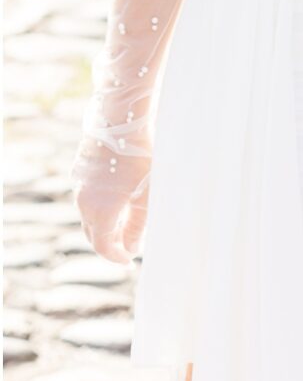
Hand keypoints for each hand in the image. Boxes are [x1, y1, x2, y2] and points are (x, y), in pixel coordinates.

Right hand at [70, 132, 148, 264]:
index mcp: (100, 211)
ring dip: (104, 224)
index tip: (129, 261)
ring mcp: (79, 185)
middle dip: (109, 244)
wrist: (120, 120)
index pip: (104, 246)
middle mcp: (83, 201)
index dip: (117, 257)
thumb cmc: (139, 156)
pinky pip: (87, 197)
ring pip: (88, 215)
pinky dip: (99, 207)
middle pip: (93, 234)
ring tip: (125, 223)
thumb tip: (132, 247)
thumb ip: (138, 225)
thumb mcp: (146, 194)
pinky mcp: (80, 170)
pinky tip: (116, 199)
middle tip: (127, 246)